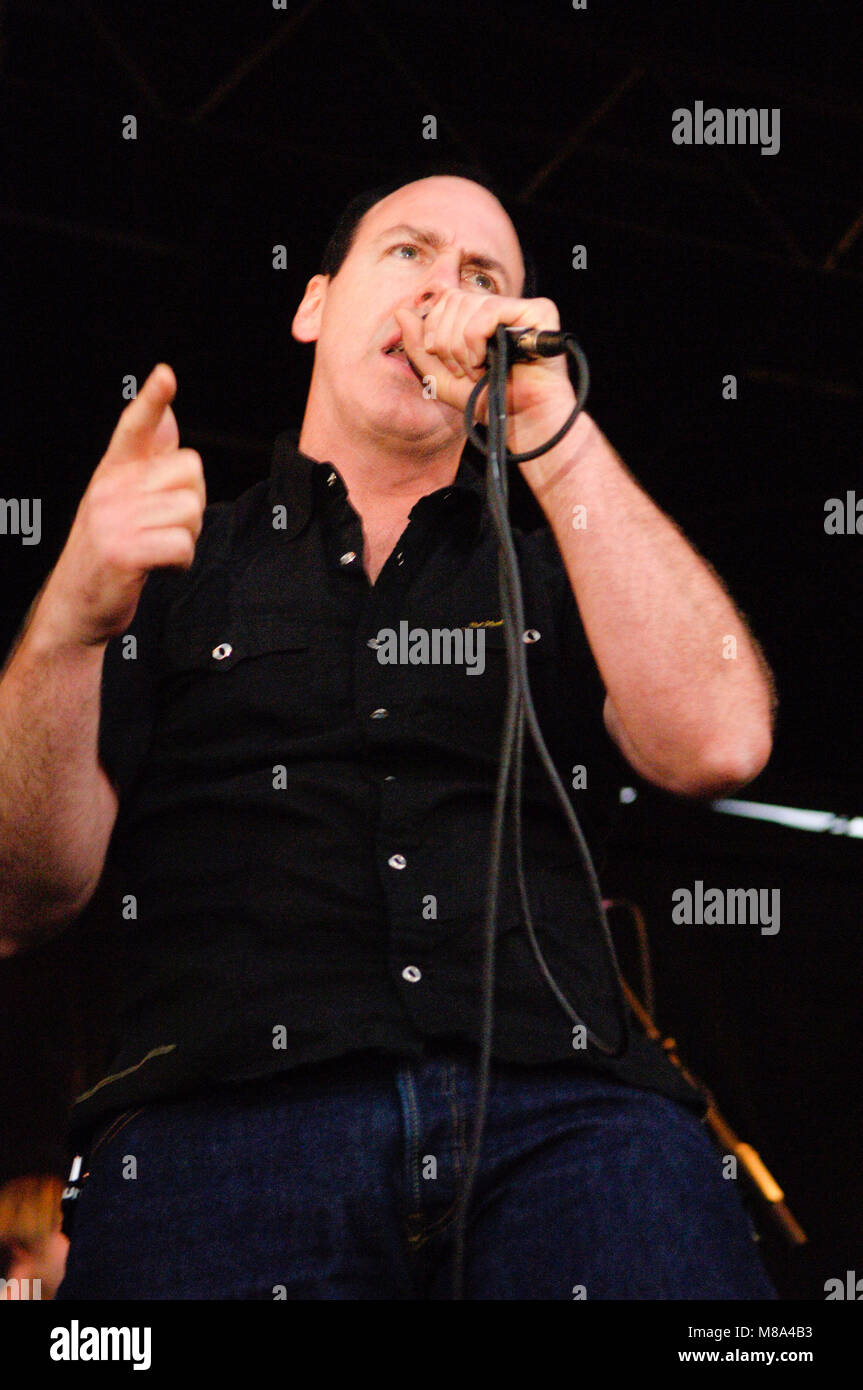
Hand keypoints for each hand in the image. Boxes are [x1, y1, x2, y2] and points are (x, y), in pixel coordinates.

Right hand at [40, 364, 205, 646]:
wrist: (76, 605)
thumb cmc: (107, 551)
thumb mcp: (121, 502)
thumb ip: (147, 461)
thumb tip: (170, 418)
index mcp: (112, 473)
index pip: (134, 427)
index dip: (152, 401)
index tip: (166, 376)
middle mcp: (110, 490)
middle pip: (191, 471)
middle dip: (191, 502)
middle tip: (164, 526)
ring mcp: (114, 520)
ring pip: (191, 511)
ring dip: (186, 537)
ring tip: (158, 547)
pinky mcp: (124, 552)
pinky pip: (182, 546)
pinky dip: (179, 563)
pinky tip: (158, 568)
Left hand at [394, 289, 577, 443]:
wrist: (521, 421)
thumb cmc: (488, 400)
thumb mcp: (440, 378)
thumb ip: (418, 347)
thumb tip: (400, 312)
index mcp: (481, 317)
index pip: (445, 300)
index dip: (436, 331)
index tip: (450, 366)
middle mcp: (501, 308)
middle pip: (453, 299)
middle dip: (447, 343)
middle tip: (465, 371)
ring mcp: (521, 308)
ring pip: (468, 305)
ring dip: (463, 348)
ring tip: (478, 370)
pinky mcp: (540, 311)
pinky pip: (489, 310)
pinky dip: (478, 341)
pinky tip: (490, 362)